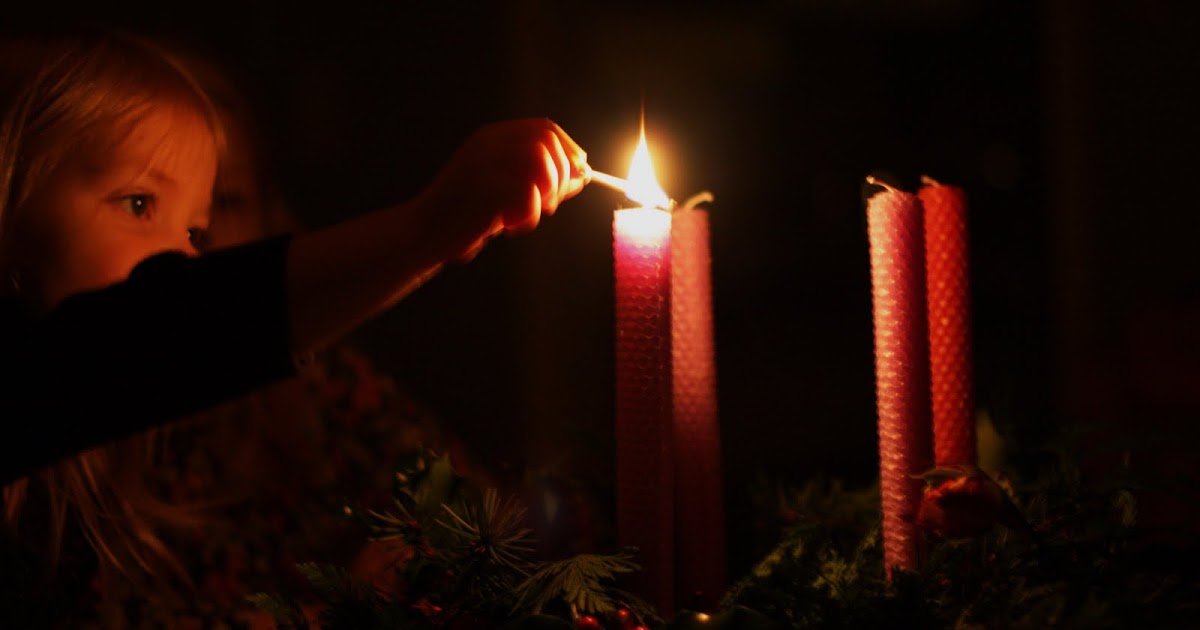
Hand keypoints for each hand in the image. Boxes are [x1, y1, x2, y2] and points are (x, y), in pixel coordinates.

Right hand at [416, 118, 587, 261]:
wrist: (425, 234)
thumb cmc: (467, 216)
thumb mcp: (509, 194)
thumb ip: (543, 182)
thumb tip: (583, 176)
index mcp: (493, 137)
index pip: (544, 128)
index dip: (569, 149)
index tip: (580, 172)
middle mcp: (488, 143)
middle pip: (548, 143)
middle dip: (561, 176)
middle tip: (549, 205)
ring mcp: (483, 160)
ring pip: (541, 163)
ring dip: (545, 196)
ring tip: (525, 217)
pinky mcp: (483, 184)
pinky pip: (528, 193)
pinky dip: (529, 215)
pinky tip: (510, 227)